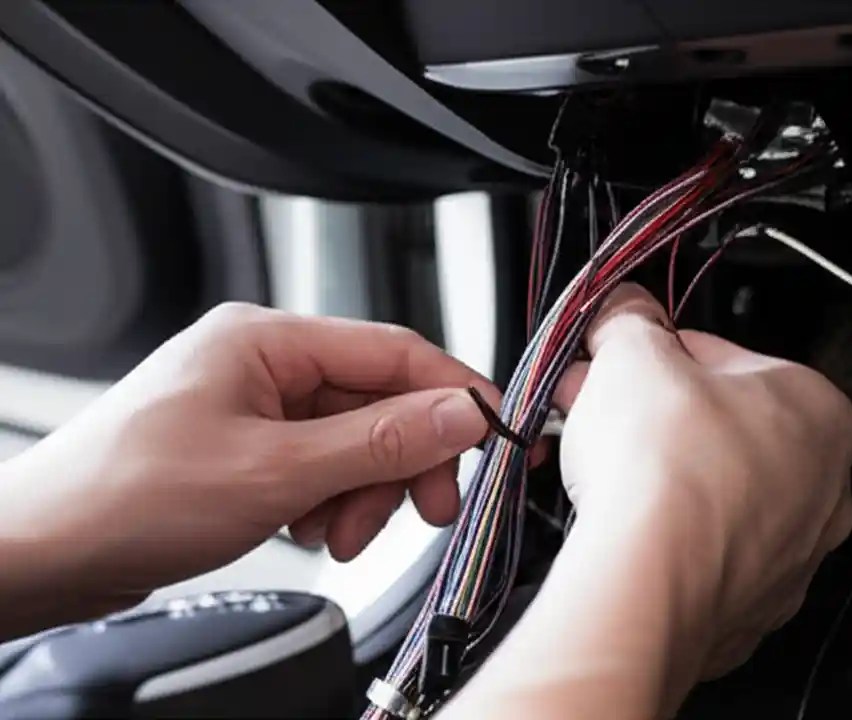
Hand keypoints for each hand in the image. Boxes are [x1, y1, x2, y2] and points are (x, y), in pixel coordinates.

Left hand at [0, 303, 496, 633]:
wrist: (43, 553)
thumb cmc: (124, 496)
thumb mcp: (275, 472)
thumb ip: (379, 441)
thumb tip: (461, 413)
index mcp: (267, 339)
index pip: (394, 352)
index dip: (454, 395)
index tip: (495, 437)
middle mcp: (264, 363)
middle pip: (379, 401)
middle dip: (402, 462)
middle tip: (427, 510)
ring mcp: (254, 407)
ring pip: (354, 441)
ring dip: (363, 493)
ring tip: (337, 534)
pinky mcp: (247, 449)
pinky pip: (321, 466)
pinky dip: (329, 502)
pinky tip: (306, 529)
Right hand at [442, 284, 851, 719]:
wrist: (648, 586)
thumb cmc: (663, 473)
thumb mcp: (634, 355)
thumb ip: (631, 319)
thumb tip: (623, 306)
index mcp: (821, 411)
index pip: (726, 357)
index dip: (656, 356)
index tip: (617, 364)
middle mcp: (825, 488)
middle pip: (723, 428)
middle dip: (656, 416)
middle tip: (599, 411)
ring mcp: (794, 556)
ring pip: (717, 495)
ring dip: (663, 477)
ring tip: (606, 474)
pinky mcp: (754, 608)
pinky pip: (706, 557)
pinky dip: (670, 541)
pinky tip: (631, 531)